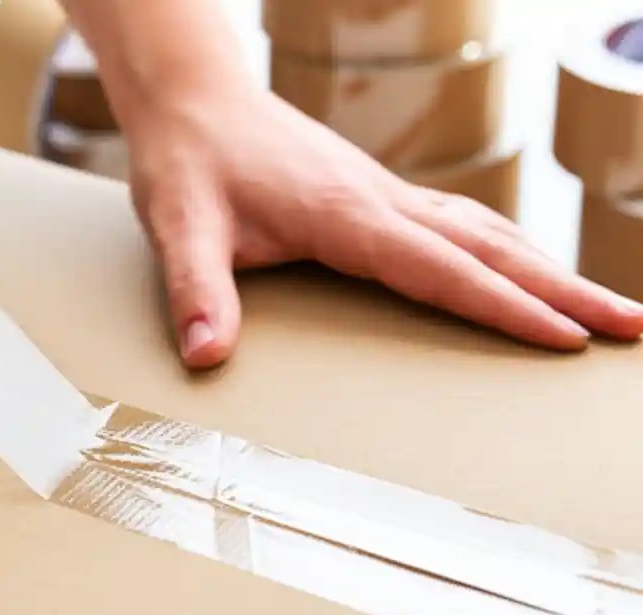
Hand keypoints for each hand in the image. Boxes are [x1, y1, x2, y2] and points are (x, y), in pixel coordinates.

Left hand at [124, 87, 642, 367]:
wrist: (192, 97)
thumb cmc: (188, 160)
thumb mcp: (179, 227)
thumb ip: (196, 292)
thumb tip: (206, 355)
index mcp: (346, 215)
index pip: (444, 269)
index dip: (505, 307)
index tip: (566, 340)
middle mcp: (380, 200)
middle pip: (491, 246)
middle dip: (563, 291)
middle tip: (629, 328)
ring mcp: (382, 193)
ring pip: (484, 229)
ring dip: (545, 268)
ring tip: (599, 308)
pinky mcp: (373, 193)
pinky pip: (458, 221)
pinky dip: (504, 249)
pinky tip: (517, 265)